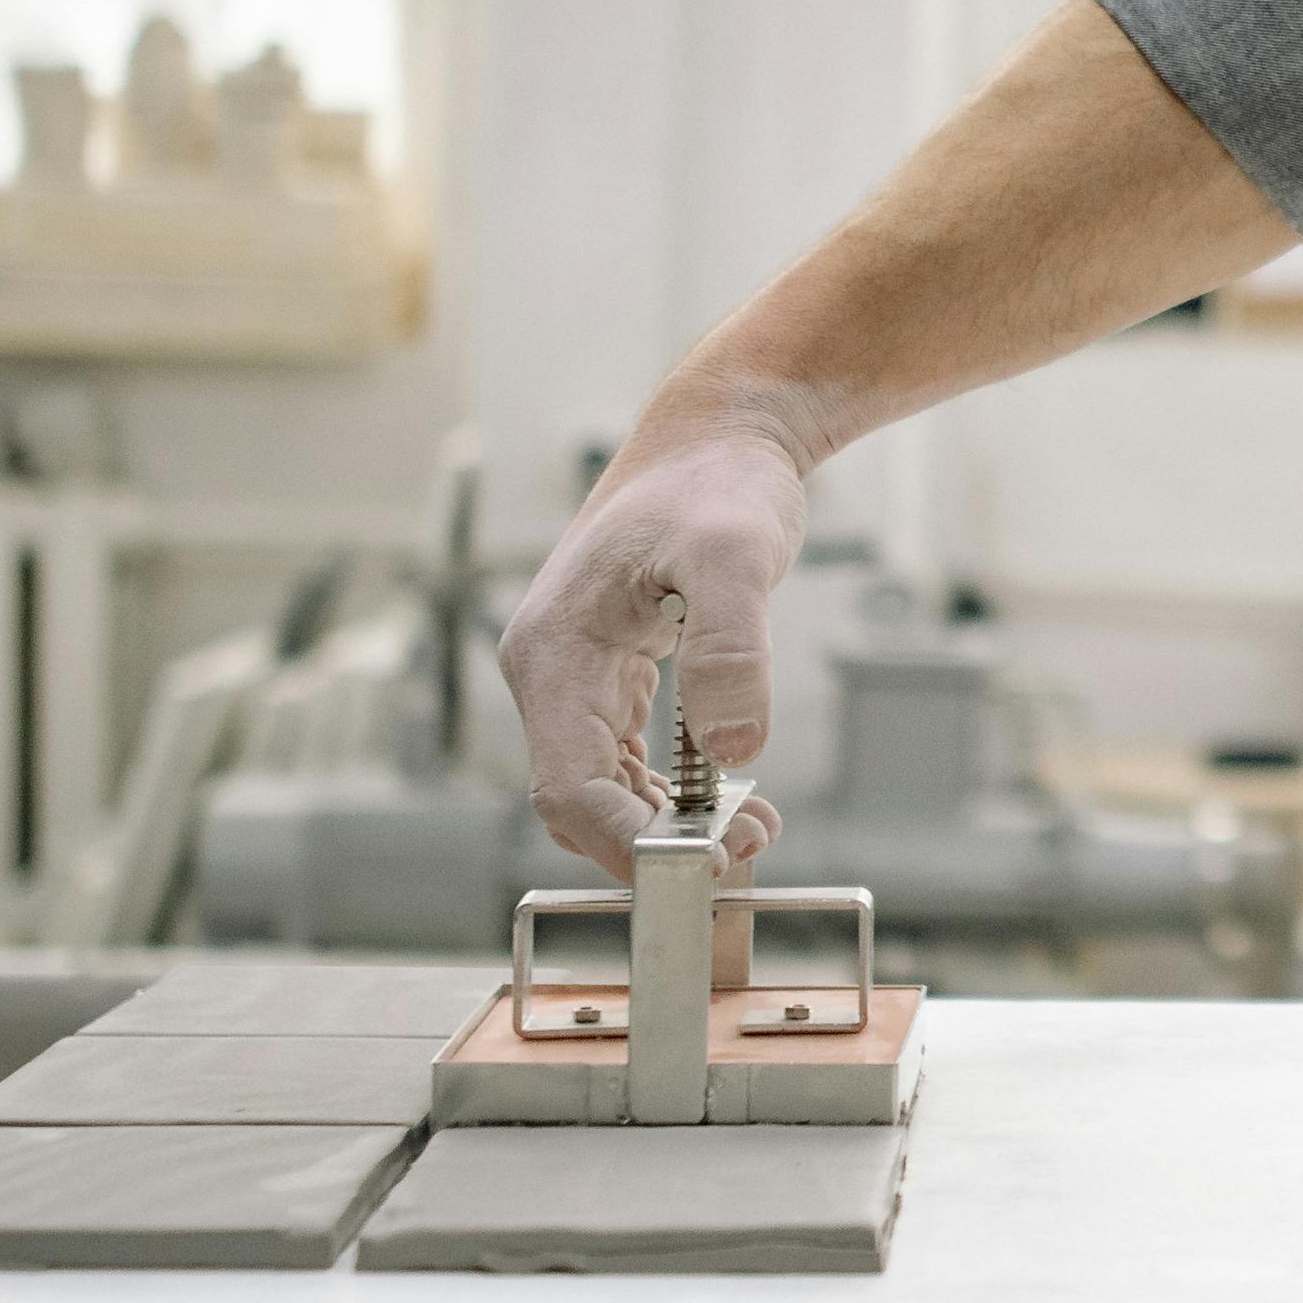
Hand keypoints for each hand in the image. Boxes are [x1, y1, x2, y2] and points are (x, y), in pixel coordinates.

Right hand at [495, 406, 805, 879]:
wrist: (719, 439)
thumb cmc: (717, 483)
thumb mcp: (736, 554)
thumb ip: (729, 648)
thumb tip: (733, 750)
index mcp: (553, 653)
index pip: (568, 785)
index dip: (626, 840)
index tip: (699, 863)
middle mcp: (549, 673)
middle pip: (578, 801)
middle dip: (653, 842)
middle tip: (743, 849)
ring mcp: (575, 679)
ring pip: (601, 789)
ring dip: (666, 826)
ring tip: (752, 830)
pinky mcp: (609, 679)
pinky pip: (624, 762)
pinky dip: (669, 794)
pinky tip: (731, 799)